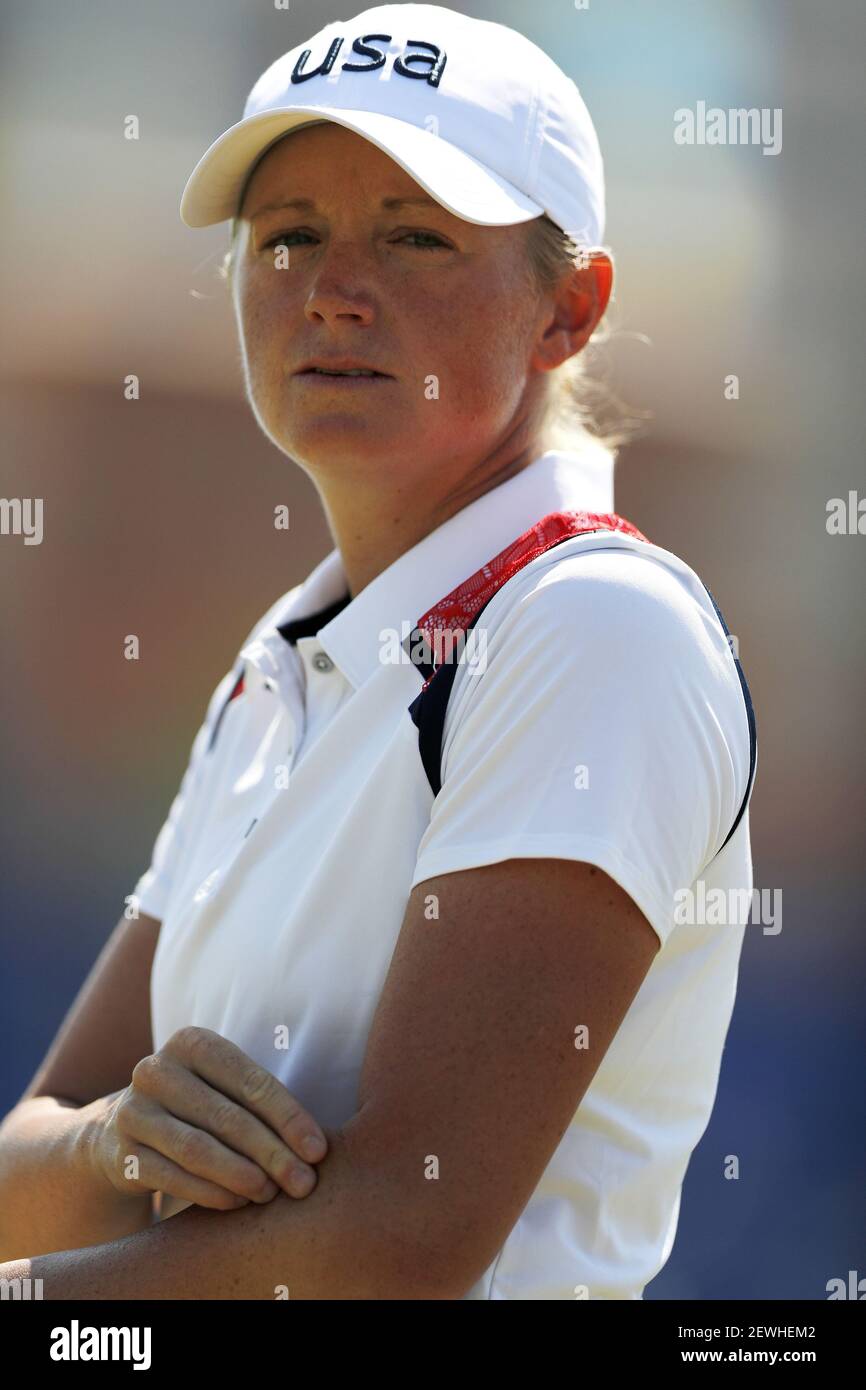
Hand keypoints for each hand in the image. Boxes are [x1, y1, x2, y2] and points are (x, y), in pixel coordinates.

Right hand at [90, 1026, 328, 1210]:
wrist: (121, 1131)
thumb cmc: (197, 1106)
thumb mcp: (223, 1088)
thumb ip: (262, 1104)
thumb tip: (315, 1147)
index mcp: (191, 1043)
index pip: (250, 1081)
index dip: (289, 1117)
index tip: (319, 1151)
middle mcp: (156, 1070)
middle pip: (226, 1116)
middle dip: (272, 1153)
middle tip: (305, 1183)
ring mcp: (133, 1112)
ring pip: (197, 1149)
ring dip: (242, 1176)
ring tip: (272, 1195)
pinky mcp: (120, 1153)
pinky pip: (172, 1177)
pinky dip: (210, 1192)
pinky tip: (239, 1203)